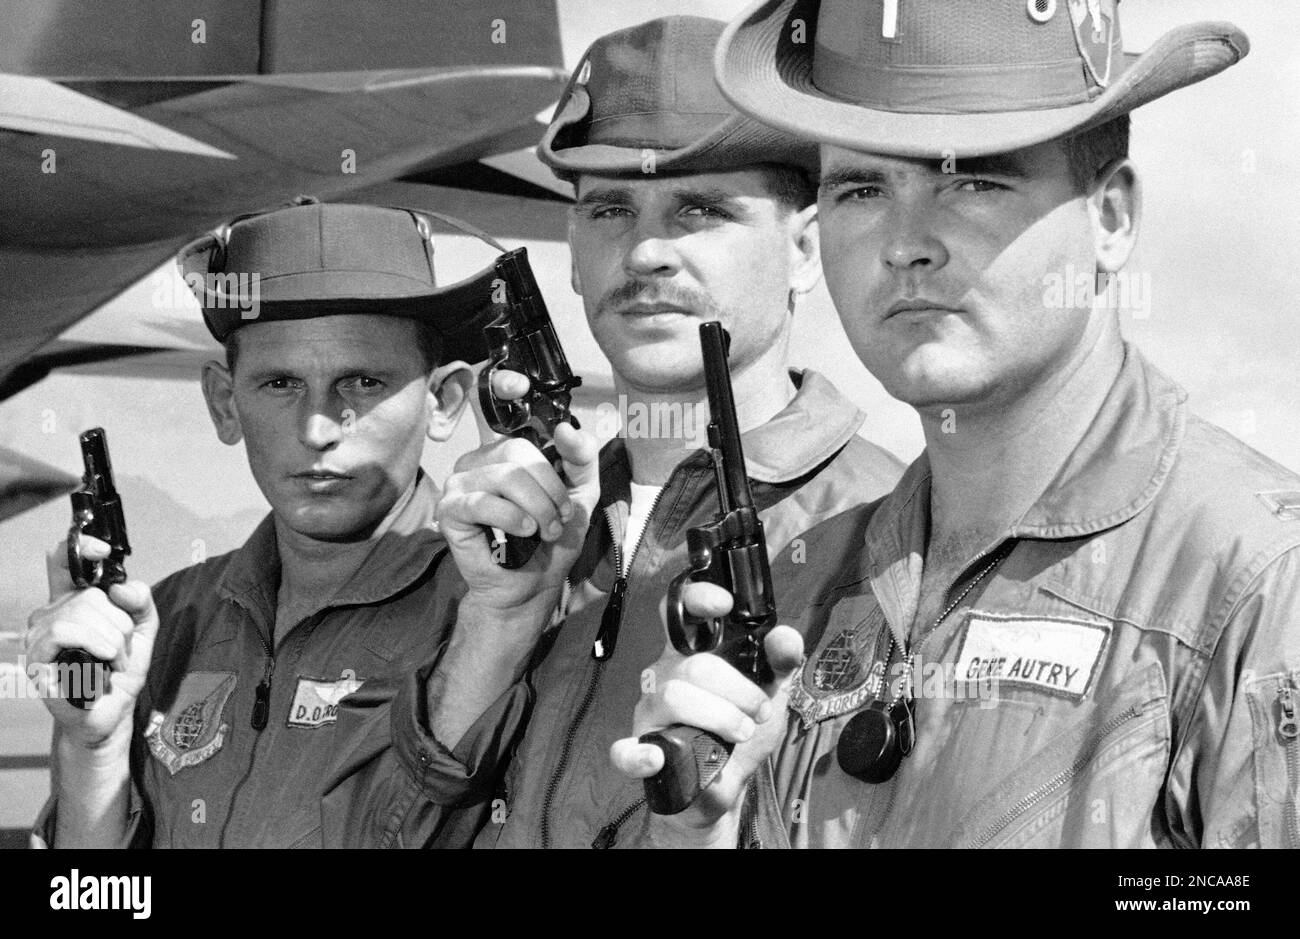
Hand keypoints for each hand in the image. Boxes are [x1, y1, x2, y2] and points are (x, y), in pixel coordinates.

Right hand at [26, 534, 159, 749]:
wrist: (112, 712)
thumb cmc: (120, 671)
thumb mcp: (142, 629)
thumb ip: (139, 601)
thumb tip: (122, 587)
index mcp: (73, 601)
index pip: (64, 561)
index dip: (80, 547)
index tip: (102, 551)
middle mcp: (51, 613)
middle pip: (89, 593)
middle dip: (119, 621)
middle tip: (123, 647)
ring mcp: (39, 636)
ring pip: (80, 611)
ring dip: (112, 637)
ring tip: (115, 659)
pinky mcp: (36, 658)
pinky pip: (64, 632)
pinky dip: (94, 642)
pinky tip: (106, 658)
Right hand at [437, 369, 599, 612]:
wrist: (532, 586)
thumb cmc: (550, 540)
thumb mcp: (580, 496)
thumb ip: (580, 459)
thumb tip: (563, 428)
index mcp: (508, 451)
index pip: (495, 403)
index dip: (503, 385)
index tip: (519, 384)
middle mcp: (481, 459)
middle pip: (517, 450)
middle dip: (550, 487)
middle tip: (557, 517)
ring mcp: (461, 482)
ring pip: (506, 476)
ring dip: (537, 508)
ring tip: (543, 531)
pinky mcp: (450, 510)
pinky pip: (483, 502)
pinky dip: (512, 518)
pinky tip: (523, 532)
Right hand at [610, 582, 803, 845]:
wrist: (726, 787)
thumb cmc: (741, 731)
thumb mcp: (771, 693)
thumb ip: (780, 662)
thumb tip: (785, 636)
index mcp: (692, 654)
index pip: (679, 611)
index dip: (696, 598)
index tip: (724, 603)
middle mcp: (665, 676)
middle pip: (693, 664)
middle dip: (737, 688)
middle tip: (760, 712)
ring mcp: (649, 713)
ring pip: (673, 697)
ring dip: (719, 716)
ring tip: (741, 733)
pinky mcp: (640, 752)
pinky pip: (627, 750)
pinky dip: (640, 754)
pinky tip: (658, 758)